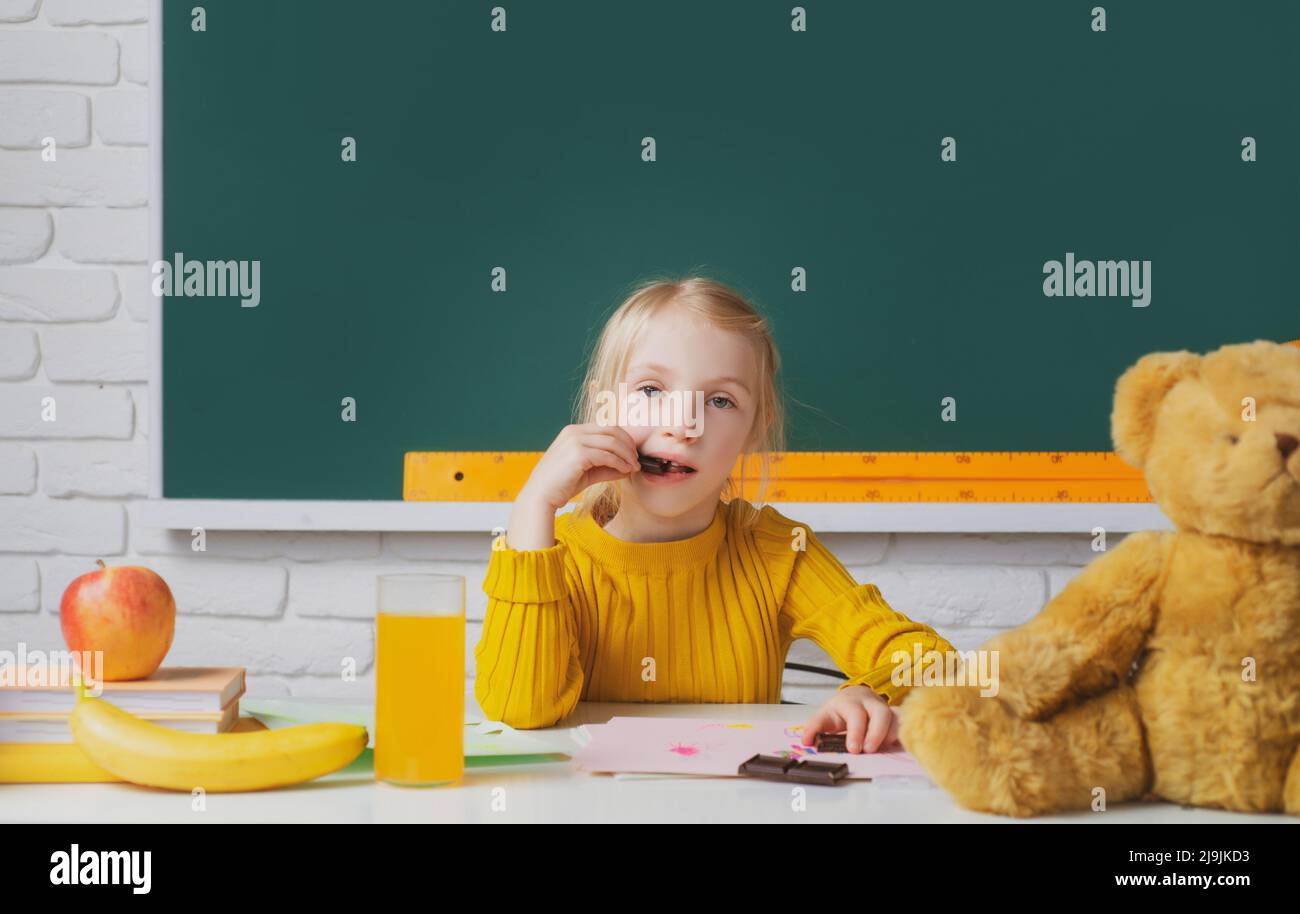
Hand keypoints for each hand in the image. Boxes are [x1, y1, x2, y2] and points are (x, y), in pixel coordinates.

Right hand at [518, 422, 641, 512]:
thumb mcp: (587, 472)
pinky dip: (620, 463)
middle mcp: (574, 432)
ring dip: (627, 455)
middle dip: (629, 445)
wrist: (540, 496)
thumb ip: (606, 466)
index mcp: (573, 431)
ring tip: (634, 467)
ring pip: (612, 442)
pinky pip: (607, 456)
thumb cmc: (561, 485)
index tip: (633, 453)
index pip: (606, 427)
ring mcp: (575, 441)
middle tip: (637, 460)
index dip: (624, 438)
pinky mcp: (578, 454)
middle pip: (612, 431)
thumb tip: (628, 467)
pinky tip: (625, 471)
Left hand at [799, 685, 900, 753]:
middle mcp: (871, 703)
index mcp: (850, 702)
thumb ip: (814, 728)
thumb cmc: (840, 711)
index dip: (856, 732)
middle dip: (876, 733)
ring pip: (895, 718)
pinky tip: (896, 746)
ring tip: (881, 750)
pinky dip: (902, 734)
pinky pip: (905, 724)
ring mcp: (886, 709)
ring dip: (890, 736)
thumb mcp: (824, 716)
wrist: (857, 697)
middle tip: (868, 751)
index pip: (855, 714)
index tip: (853, 749)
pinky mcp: (896, 717)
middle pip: (880, 713)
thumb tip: (806, 741)